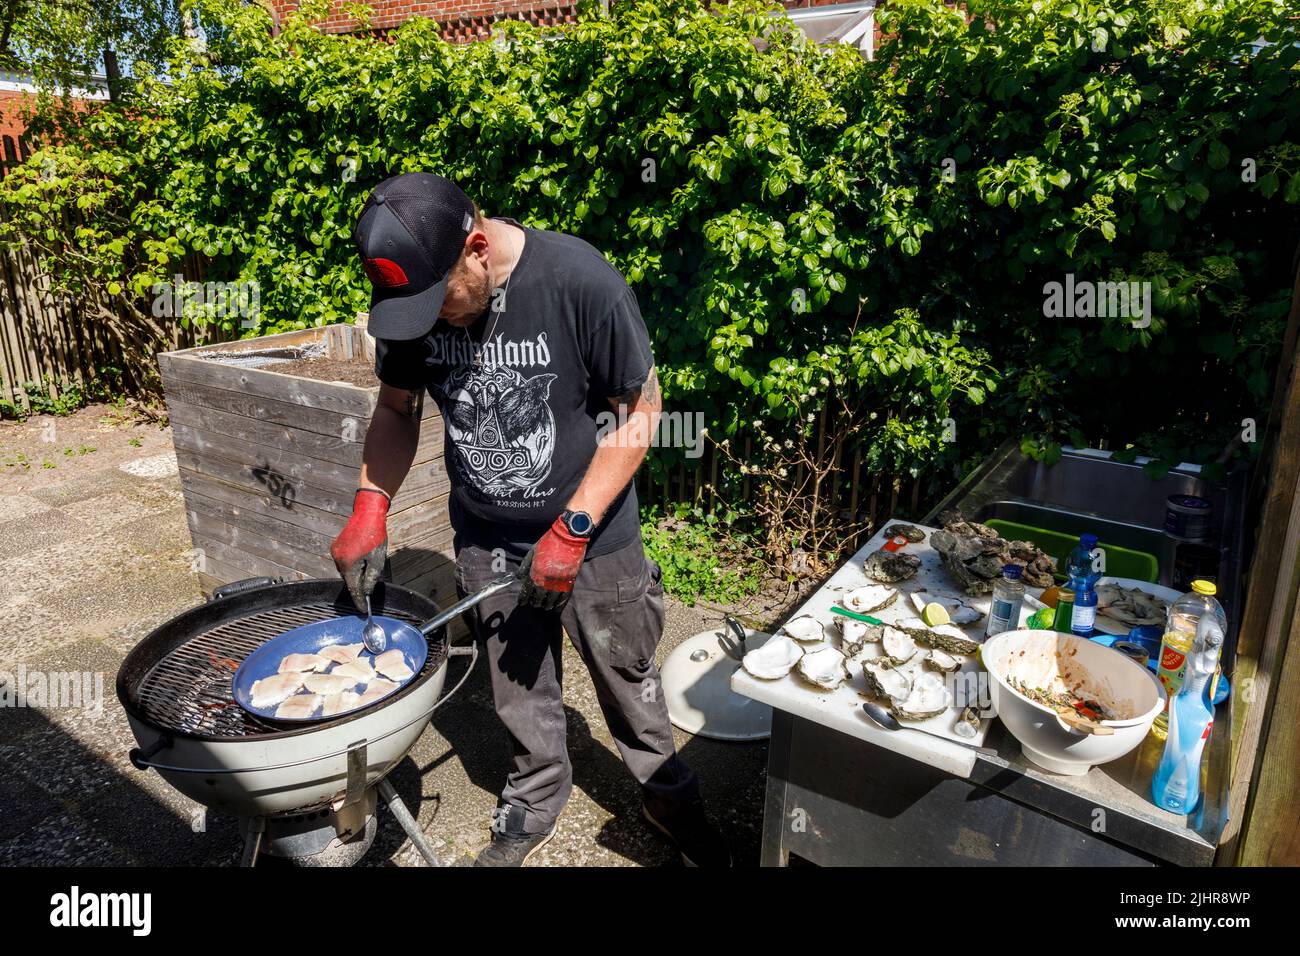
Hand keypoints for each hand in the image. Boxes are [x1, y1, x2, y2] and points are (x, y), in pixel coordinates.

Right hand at [331, 489, 389, 611]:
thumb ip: (371, 578)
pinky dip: (352, 565)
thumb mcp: (377, 561)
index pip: (354, 589)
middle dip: (359, 585)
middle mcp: (338, 560)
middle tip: (369, 590)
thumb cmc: (375, 536)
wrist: (367, 513)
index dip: (359, 601)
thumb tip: (367, 592)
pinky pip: (344, 562)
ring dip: (356, 573)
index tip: (363, 610)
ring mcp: (335, 552)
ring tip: (368, 565)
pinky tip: (362, 558)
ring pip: (346, 571)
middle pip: (349, 580)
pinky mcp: (336, 547)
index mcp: (348, 565)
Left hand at [518, 515, 588, 610]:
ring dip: (547, 604)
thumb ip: (525, 565)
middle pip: (539, 596)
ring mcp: (559, 580)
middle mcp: (547, 579)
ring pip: (552, 598)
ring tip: (545, 607)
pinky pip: (564, 595)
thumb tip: (519, 577)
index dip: (524, 597)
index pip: (527, 589)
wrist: (568, 536)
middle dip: (535, 601)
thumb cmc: (548, 542)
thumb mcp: (532, 551)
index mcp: (536, 571)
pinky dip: (560, 603)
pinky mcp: (570, 579)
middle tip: (534, 604)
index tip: (521, 602)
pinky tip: (557, 606)